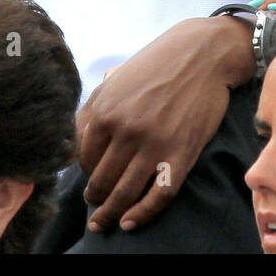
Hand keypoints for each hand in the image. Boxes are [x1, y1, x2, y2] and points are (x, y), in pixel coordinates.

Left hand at [77, 16, 251, 232]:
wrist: (203, 53)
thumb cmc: (157, 65)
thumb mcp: (115, 80)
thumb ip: (91, 110)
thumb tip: (71, 145)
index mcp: (106, 111)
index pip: (84, 158)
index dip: (85, 173)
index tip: (91, 178)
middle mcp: (127, 130)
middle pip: (101, 180)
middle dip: (94, 198)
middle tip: (94, 205)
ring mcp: (155, 144)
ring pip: (124, 193)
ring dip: (109, 214)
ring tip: (104, 222)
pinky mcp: (181, 154)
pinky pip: (157, 196)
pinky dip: (141, 215)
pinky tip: (129, 222)